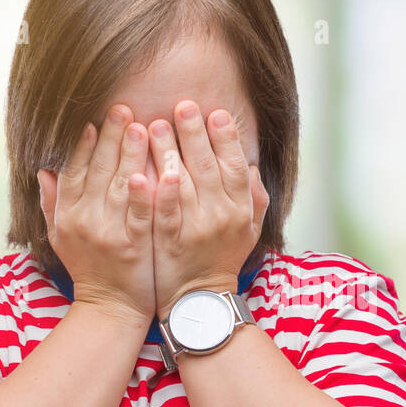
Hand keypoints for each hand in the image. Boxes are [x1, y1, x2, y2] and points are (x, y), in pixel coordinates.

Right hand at [37, 104, 155, 326]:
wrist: (111, 309)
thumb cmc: (90, 269)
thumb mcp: (61, 237)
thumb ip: (52, 203)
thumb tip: (42, 170)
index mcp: (68, 215)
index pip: (75, 171)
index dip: (83, 144)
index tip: (93, 120)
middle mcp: (85, 221)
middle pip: (99, 170)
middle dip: (112, 137)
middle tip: (124, 109)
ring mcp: (109, 234)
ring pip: (121, 186)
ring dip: (131, 154)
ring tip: (143, 127)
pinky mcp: (134, 247)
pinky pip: (141, 215)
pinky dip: (145, 195)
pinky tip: (152, 173)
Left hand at [148, 100, 269, 319]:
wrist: (200, 300)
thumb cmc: (223, 258)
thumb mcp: (249, 229)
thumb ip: (253, 196)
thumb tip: (251, 165)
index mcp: (240, 208)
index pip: (234, 164)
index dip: (226, 137)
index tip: (215, 112)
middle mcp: (221, 215)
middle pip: (207, 165)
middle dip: (194, 132)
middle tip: (182, 105)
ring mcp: (196, 229)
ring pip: (183, 182)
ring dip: (168, 151)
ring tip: (154, 124)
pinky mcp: (171, 241)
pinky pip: (166, 212)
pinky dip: (161, 192)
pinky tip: (152, 172)